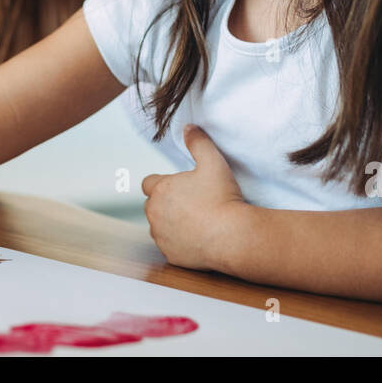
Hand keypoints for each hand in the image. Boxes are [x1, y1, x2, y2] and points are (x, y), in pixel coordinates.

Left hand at [140, 124, 246, 270]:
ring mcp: (161, 236)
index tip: (181, 186)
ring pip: (160, 227)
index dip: (163, 183)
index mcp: (160, 190)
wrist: (233, 235)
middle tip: (192, 203)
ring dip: (171, 223)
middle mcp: (154, 213)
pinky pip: (170, 246)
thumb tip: (189, 127)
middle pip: (153, 205)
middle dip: (167, 203)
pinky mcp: (170, 255)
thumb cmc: (222, 197)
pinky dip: (180, 243)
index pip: (148, 183)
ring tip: (196, 221)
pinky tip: (198, 238)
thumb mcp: (213, 162)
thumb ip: (198, 142)